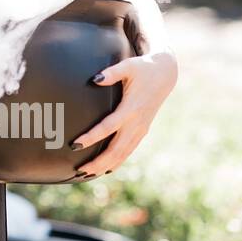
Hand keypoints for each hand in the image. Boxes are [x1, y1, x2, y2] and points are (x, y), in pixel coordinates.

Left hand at [73, 49, 178, 177]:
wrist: (165, 75)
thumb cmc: (143, 69)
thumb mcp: (128, 66)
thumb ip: (111, 73)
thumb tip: (94, 79)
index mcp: (131, 108)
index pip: (109, 127)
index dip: (92, 137)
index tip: (76, 144)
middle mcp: (137, 123)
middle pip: (116, 148)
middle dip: (98, 161)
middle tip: (79, 170)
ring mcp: (141, 128)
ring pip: (123, 153)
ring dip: (105, 165)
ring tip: (86, 173)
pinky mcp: (142, 130)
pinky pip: (129, 150)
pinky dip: (117, 161)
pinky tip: (105, 169)